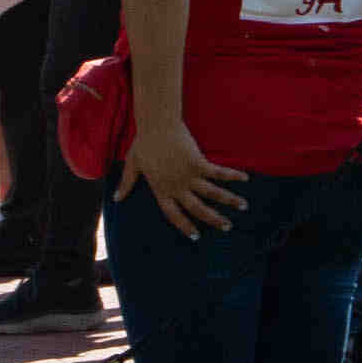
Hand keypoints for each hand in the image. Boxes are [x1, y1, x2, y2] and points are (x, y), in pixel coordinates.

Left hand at [117, 111, 242, 236]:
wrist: (156, 126)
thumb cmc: (143, 144)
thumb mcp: (132, 166)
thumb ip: (126, 183)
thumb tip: (116, 198)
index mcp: (161, 190)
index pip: (174, 214)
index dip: (185, 226)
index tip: (196, 236)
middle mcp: (177, 187)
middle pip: (198, 209)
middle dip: (213, 219)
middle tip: (227, 227)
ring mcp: (189, 176)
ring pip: (213, 193)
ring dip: (229, 201)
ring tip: (243, 207)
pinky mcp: (199, 162)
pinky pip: (218, 172)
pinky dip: (233, 176)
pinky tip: (245, 178)